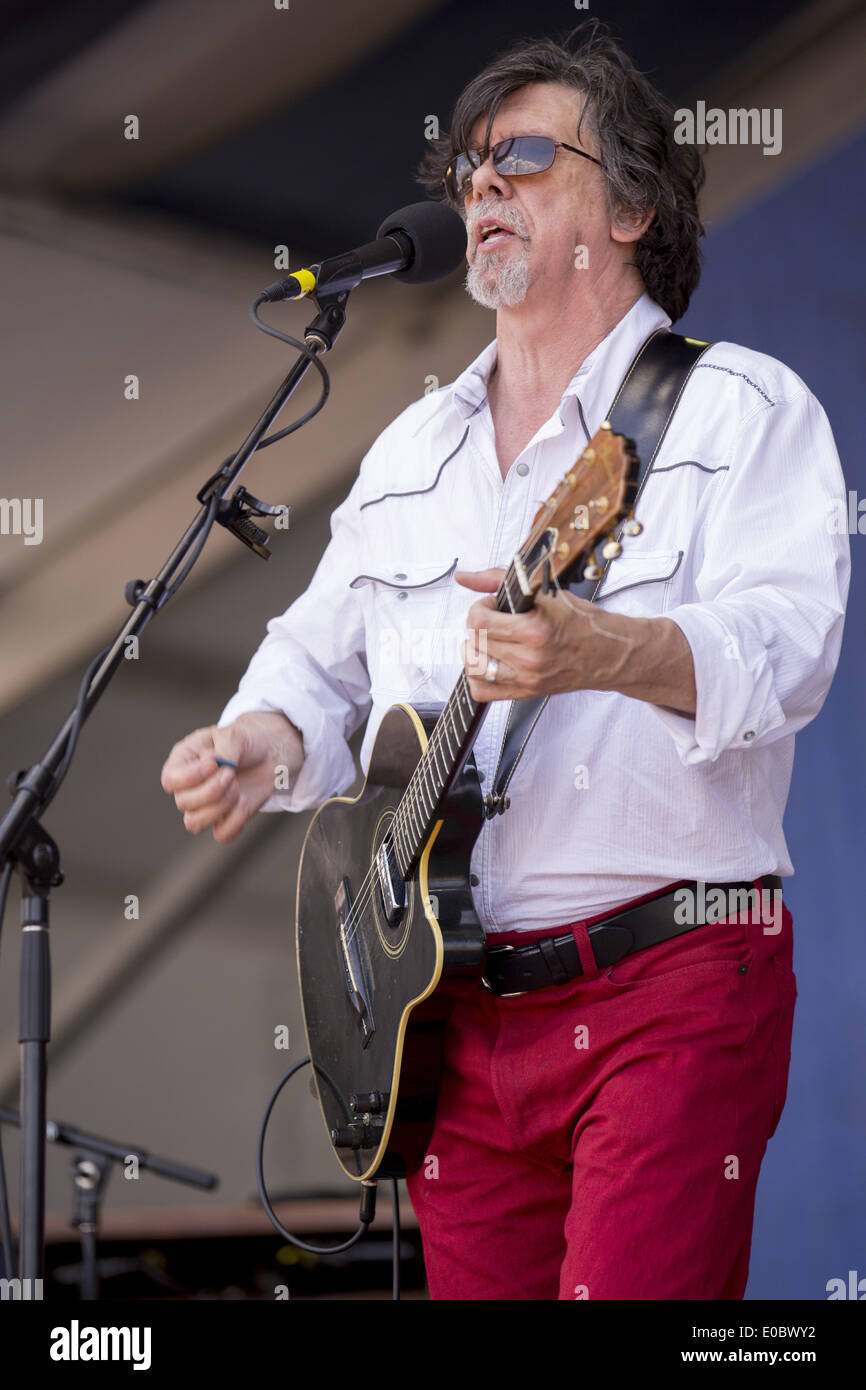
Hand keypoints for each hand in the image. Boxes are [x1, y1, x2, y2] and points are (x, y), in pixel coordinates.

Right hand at [160, 712, 302, 842]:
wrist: (269, 754)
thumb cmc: (245, 741)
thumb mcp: (234, 735)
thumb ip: (223, 750)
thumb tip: (212, 764)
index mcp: (183, 762)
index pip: (170, 779)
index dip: (190, 777)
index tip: (214, 764)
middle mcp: (188, 787)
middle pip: (183, 803)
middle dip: (212, 790)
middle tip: (231, 774)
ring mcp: (204, 806)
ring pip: (195, 823)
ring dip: (221, 806)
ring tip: (237, 788)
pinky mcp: (223, 820)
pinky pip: (221, 835)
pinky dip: (235, 821)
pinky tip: (245, 802)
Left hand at [456, 568, 695, 712]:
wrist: (610, 653)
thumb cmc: (582, 622)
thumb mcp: (545, 592)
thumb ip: (500, 580)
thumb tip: (464, 577)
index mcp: (534, 630)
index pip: (479, 621)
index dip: (479, 607)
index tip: (492, 604)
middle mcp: (529, 658)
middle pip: (475, 642)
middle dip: (477, 625)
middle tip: (494, 619)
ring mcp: (527, 679)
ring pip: (473, 667)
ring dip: (474, 649)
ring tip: (489, 639)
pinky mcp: (526, 692)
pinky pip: (482, 691)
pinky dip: (478, 675)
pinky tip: (490, 660)